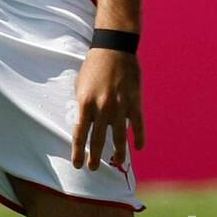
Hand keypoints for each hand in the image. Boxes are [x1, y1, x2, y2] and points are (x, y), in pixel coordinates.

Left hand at [71, 47, 144, 169]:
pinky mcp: (134, 101)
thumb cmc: (94, 66)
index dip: (78, 151)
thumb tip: (84, 126)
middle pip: (98, 139)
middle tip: (92, 169)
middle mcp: (102, 107)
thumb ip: (83, 107)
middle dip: (95, 157)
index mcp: (85, 103)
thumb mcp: (81, 86)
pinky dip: (138, 137)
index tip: (77, 164)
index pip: (80, 134)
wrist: (114, 48)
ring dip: (117, 152)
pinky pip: (137, 124)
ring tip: (116, 162)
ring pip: (119, 136)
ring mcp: (119, 106)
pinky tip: (138, 147)